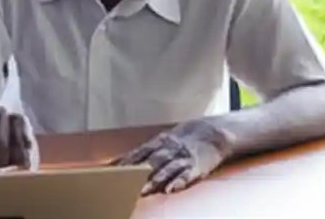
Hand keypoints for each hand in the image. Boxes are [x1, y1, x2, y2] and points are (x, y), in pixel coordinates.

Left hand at [114, 120, 230, 194]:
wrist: (214, 133)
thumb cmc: (185, 139)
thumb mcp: (165, 140)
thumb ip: (148, 150)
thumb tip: (125, 160)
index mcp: (160, 142)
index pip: (139, 151)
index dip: (125, 160)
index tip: (110, 169)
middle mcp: (170, 149)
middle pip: (151, 161)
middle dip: (137, 171)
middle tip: (123, 181)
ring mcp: (183, 157)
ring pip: (167, 168)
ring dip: (155, 179)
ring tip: (143, 190)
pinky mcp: (197, 166)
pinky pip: (187, 174)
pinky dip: (179, 182)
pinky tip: (171, 189)